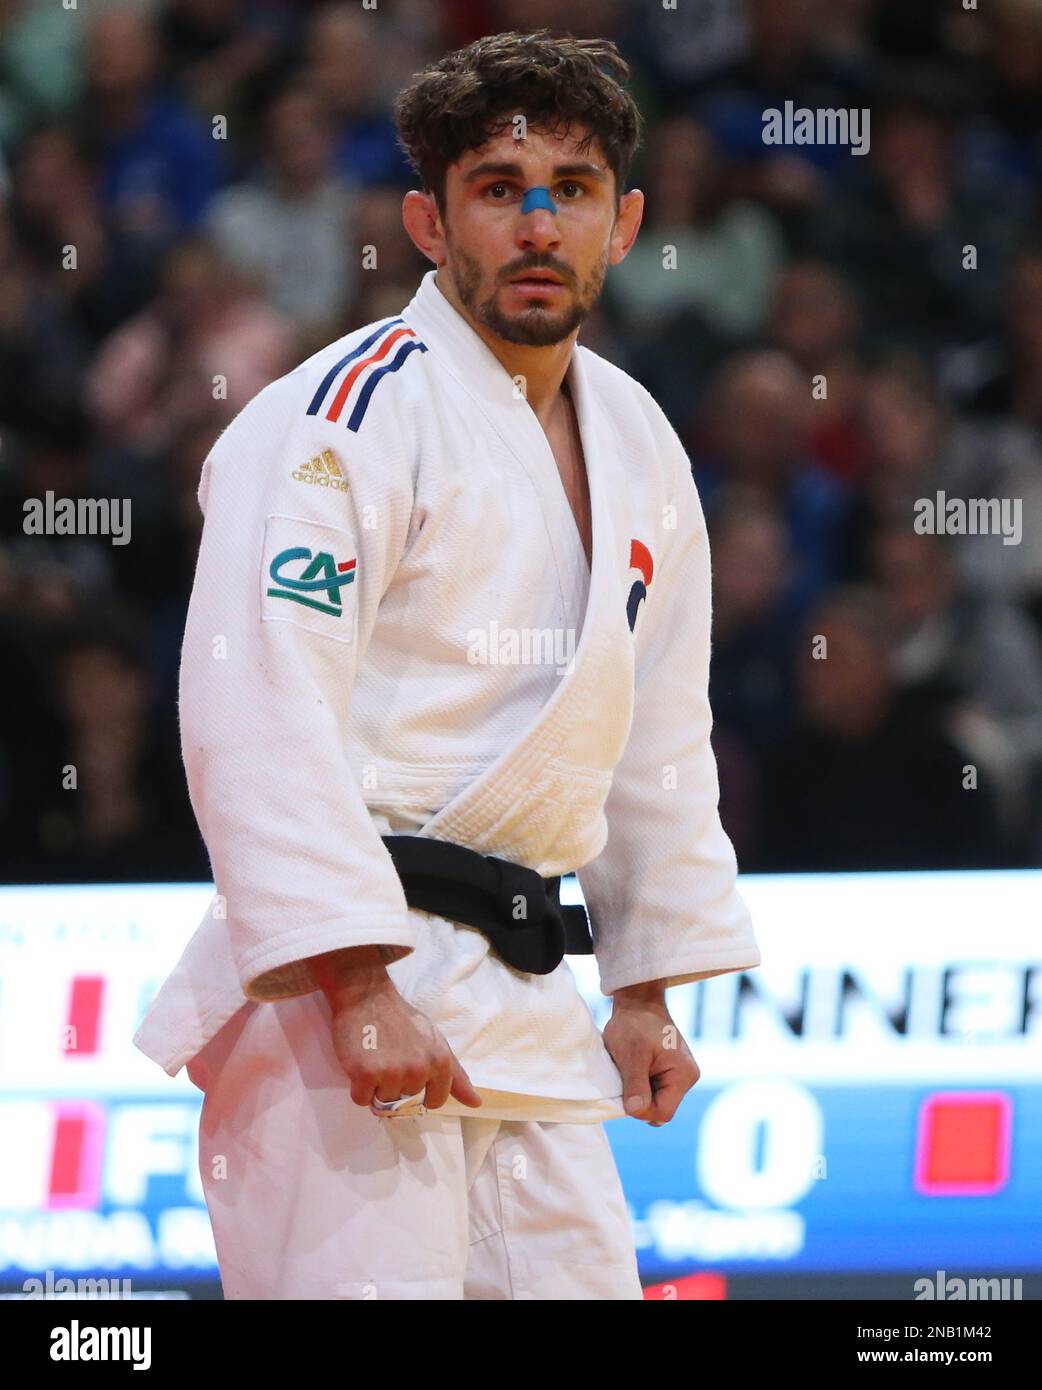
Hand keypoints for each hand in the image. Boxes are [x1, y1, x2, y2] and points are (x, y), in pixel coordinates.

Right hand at [320, 962, 482, 1111]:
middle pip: (406, 1104)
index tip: (410, 1074)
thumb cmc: (402, 1019)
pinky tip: (360, 1064)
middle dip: (397, 1088)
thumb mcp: (436, 1042)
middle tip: (389, 1060)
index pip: (435, 1101)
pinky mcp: (365, 1074)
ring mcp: (391, 1073)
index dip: (421, 1092)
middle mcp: (419, 1070)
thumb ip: (456, 1075)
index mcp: (440, 1062)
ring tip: (375, 1060)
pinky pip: (361, 1099)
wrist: (367, 997)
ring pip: (383, 1104)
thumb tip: (476, 1103)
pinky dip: (358, 1087)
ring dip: (376, 1088)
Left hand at [603, 992, 699, 1125]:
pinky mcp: (670, 1073)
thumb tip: (636, 1111)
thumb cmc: (634, 1025)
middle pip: (661, 1109)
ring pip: (656, 1101)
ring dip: (639, 1093)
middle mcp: (687, 1078)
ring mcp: (680, 1076)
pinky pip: (655, 1091)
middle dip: (640, 1101)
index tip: (624, 1092)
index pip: (663, 1112)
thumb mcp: (631, 1056)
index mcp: (683, 1075)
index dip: (641, 1111)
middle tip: (625, 1079)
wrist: (638, 1003)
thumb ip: (636, 1085)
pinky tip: (634, 1070)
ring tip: (629, 1071)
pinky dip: (641, 1085)